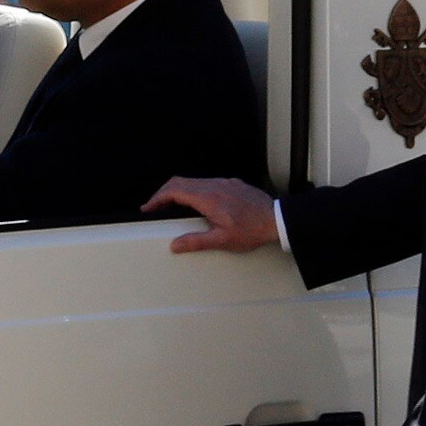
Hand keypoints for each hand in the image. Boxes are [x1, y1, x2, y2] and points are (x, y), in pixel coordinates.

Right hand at [144, 175, 280, 252]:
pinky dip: (194, 190)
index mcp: (208, 198)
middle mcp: (214, 186)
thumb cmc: (252, 230)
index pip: (174, 191)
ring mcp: (224, 183)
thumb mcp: (222, 241)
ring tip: (172, 206)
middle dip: (164, 193)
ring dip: (179, 191)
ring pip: (193, 181)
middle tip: (156, 207)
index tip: (148, 207)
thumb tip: (175, 244)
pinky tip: (198, 202)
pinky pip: (207, 182)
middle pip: (180, 182)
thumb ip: (196, 241)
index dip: (157, 198)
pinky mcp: (232, 184)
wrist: (276, 219)